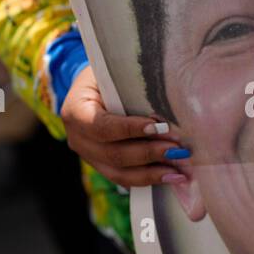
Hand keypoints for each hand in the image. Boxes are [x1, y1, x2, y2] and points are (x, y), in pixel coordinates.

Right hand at [59, 64, 189, 186]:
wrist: (96, 88)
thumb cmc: (109, 76)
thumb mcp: (115, 74)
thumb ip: (134, 89)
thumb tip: (167, 106)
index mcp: (76, 111)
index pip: (102, 126)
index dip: (130, 130)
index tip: (158, 127)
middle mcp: (77, 138)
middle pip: (112, 154)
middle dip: (147, 153)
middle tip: (176, 149)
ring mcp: (88, 156)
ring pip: (118, 173)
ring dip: (151, 174)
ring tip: (177, 172)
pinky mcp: (101, 166)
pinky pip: (124, 178)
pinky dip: (148, 179)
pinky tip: (170, 177)